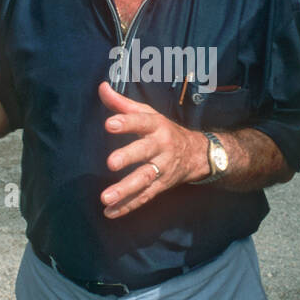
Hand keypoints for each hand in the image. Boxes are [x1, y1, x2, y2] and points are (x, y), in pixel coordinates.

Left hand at [99, 81, 205, 218]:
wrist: (197, 154)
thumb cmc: (164, 131)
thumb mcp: (148, 114)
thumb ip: (122, 104)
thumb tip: (102, 87)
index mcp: (157, 126)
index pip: (141, 122)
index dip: (126, 122)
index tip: (109, 123)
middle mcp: (161, 147)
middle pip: (144, 152)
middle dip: (128, 157)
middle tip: (111, 163)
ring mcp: (162, 169)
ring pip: (144, 179)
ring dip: (125, 190)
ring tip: (105, 198)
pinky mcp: (160, 186)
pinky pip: (144, 197)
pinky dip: (127, 206)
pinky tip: (110, 212)